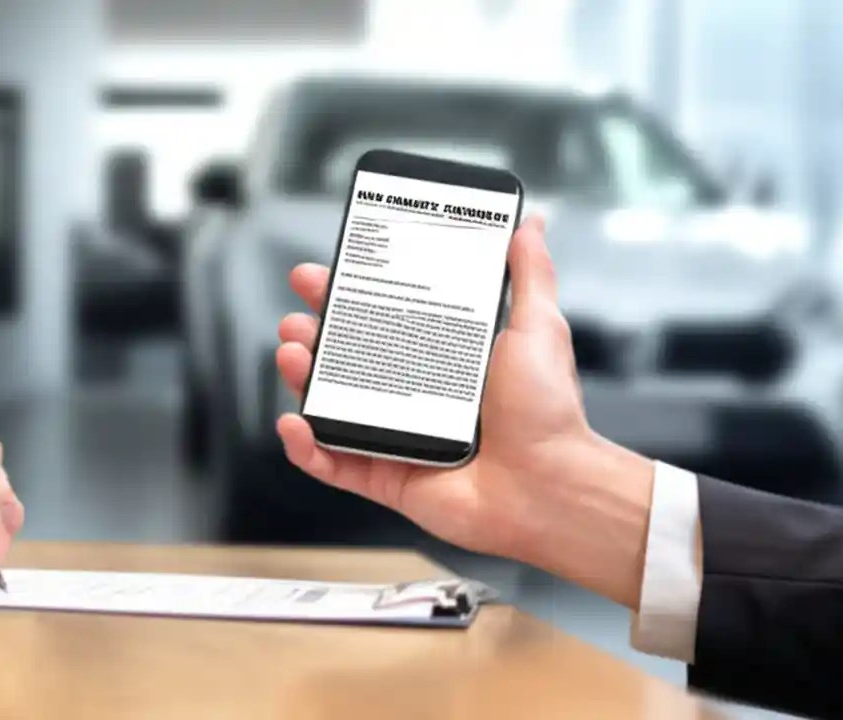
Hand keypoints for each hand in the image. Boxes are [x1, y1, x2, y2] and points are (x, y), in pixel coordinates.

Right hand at [275, 215, 654, 607]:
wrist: (551, 484)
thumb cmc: (548, 413)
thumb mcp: (537, 328)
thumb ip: (529, 274)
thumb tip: (531, 224)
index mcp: (442, 358)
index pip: (382, 318)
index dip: (348, 295)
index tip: (324, 272)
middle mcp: (413, 395)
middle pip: (344, 358)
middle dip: (312, 333)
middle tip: (298, 316)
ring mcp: (396, 436)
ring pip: (330, 405)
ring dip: (300, 379)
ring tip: (291, 355)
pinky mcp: (387, 477)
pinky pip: (332, 464)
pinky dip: (304, 447)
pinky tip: (294, 421)